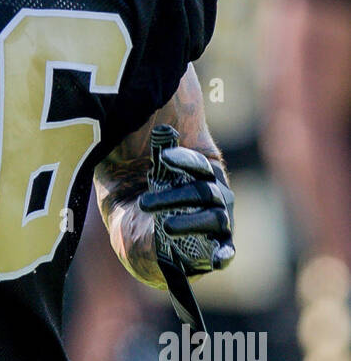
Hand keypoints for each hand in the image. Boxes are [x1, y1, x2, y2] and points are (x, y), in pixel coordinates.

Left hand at [138, 125, 234, 276]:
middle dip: (173, 197)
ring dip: (189, 223)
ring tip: (165, 227)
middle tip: (143, 202)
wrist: (136, 220)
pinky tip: (217, 258)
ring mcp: (216, 220)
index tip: (162, 158)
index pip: (198, 163)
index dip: (183, 160)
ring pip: (212, 219)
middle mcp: (214, 193)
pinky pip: (225, 249)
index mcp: (201, 169)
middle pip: (201, 192)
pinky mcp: (214, 246)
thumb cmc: (142, 179)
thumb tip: (160, 102)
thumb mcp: (141, 156)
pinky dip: (224, 252)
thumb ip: (154, 138)